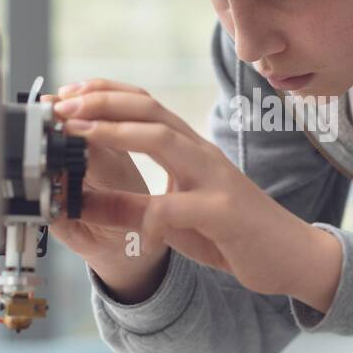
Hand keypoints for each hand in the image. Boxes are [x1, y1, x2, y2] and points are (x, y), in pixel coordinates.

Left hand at [51, 78, 342, 311]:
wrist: (291, 257)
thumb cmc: (232, 234)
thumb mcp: (170, 219)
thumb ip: (129, 205)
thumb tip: (80, 197)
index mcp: (189, 150)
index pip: (144, 105)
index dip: (103, 94)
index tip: (66, 95)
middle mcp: (201, 154)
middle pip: (148, 109)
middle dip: (100, 102)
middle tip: (60, 105)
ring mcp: (215, 179)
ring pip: (163, 140)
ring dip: (116, 131)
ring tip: (80, 132)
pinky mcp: (225, 213)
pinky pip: (178, 207)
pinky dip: (149, 215)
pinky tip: (133, 231)